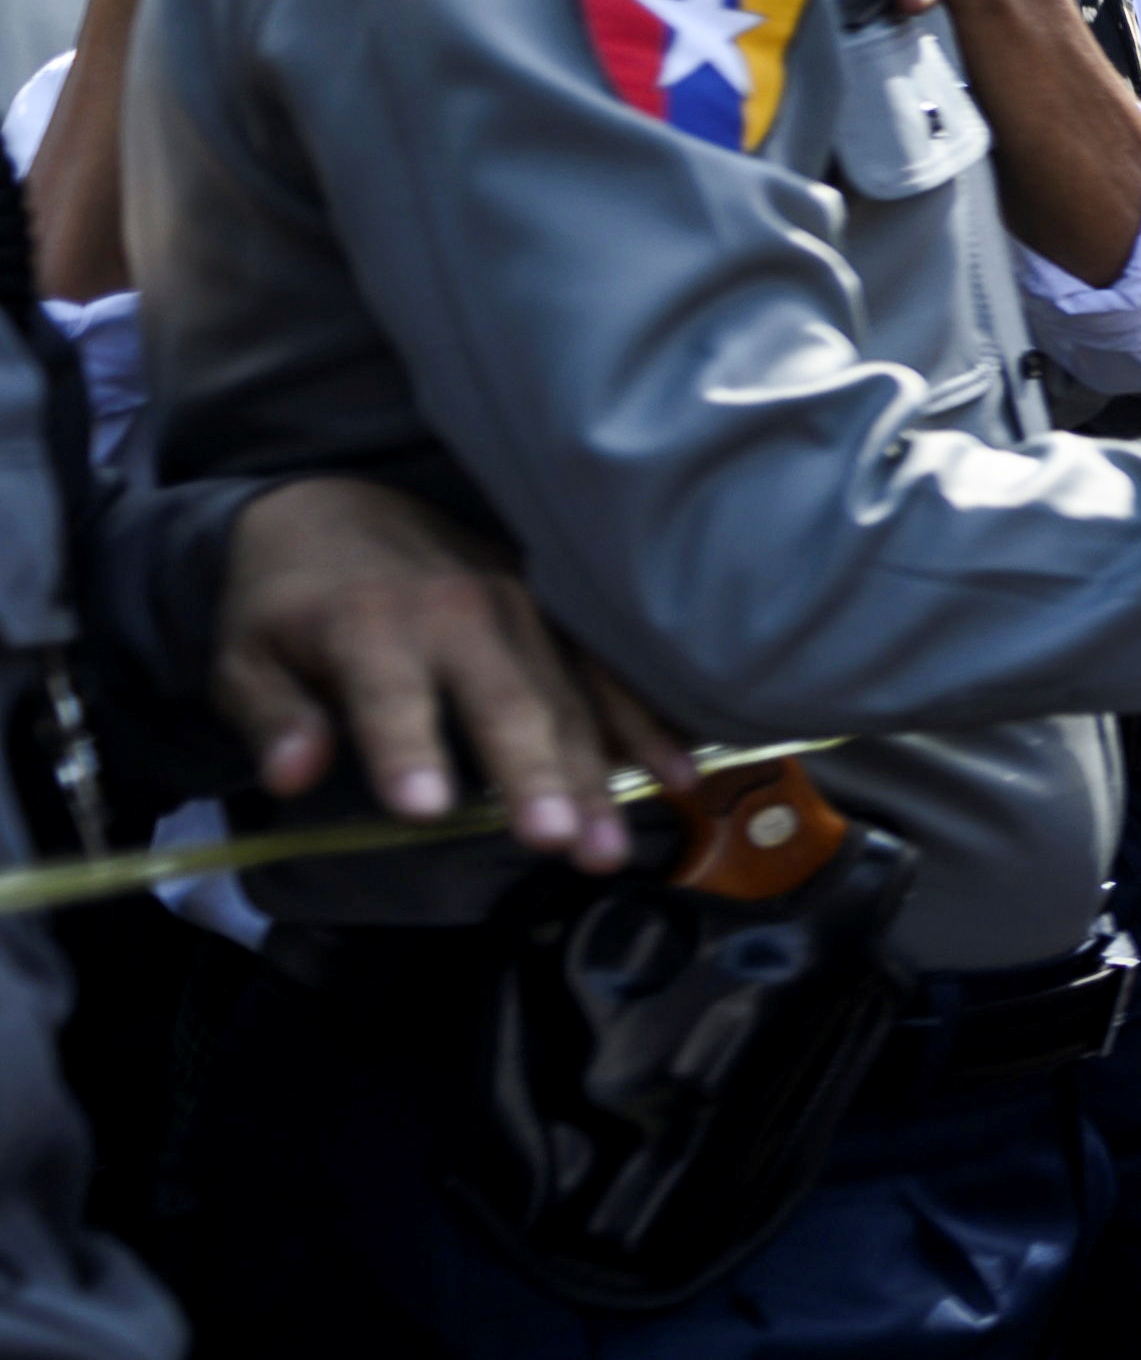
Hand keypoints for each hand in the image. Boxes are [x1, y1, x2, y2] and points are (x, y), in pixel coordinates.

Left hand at [215, 478, 691, 871]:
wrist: (341, 511)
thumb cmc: (287, 606)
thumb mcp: (243, 657)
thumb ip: (271, 716)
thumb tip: (291, 774)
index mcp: (368, 622)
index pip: (389, 692)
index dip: (405, 748)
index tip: (424, 808)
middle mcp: (458, 610)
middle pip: (504, 699)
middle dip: (532, 773)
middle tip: (555, 842)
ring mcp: (522, 607)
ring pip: (565, 698)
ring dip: (593, 775)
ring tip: (606, 848)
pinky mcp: (557, 613)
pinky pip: (607, 671)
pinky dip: (643, 724)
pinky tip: (677, 775)